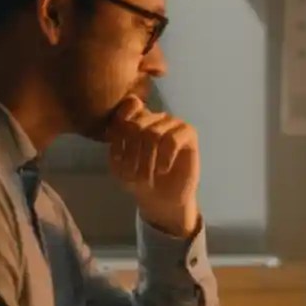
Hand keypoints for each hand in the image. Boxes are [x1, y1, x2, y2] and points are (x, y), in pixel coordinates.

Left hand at [105, 95, 200, 236]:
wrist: (162, 199)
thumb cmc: (139, 179)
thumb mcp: (118, 163)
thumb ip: (116, 143)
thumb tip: (118, 128)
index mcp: (137, 119)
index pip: (129, 105)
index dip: (121, 126)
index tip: (118, 154)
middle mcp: (155, 117)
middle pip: (136, 124)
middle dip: (131, 154)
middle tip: (132, 175)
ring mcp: (172, 123)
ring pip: (153, 133)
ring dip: (146, 160)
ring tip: (147, 176)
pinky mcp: (188, 133)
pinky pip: (172, 140)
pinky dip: (164, 158)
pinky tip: (162, 170)